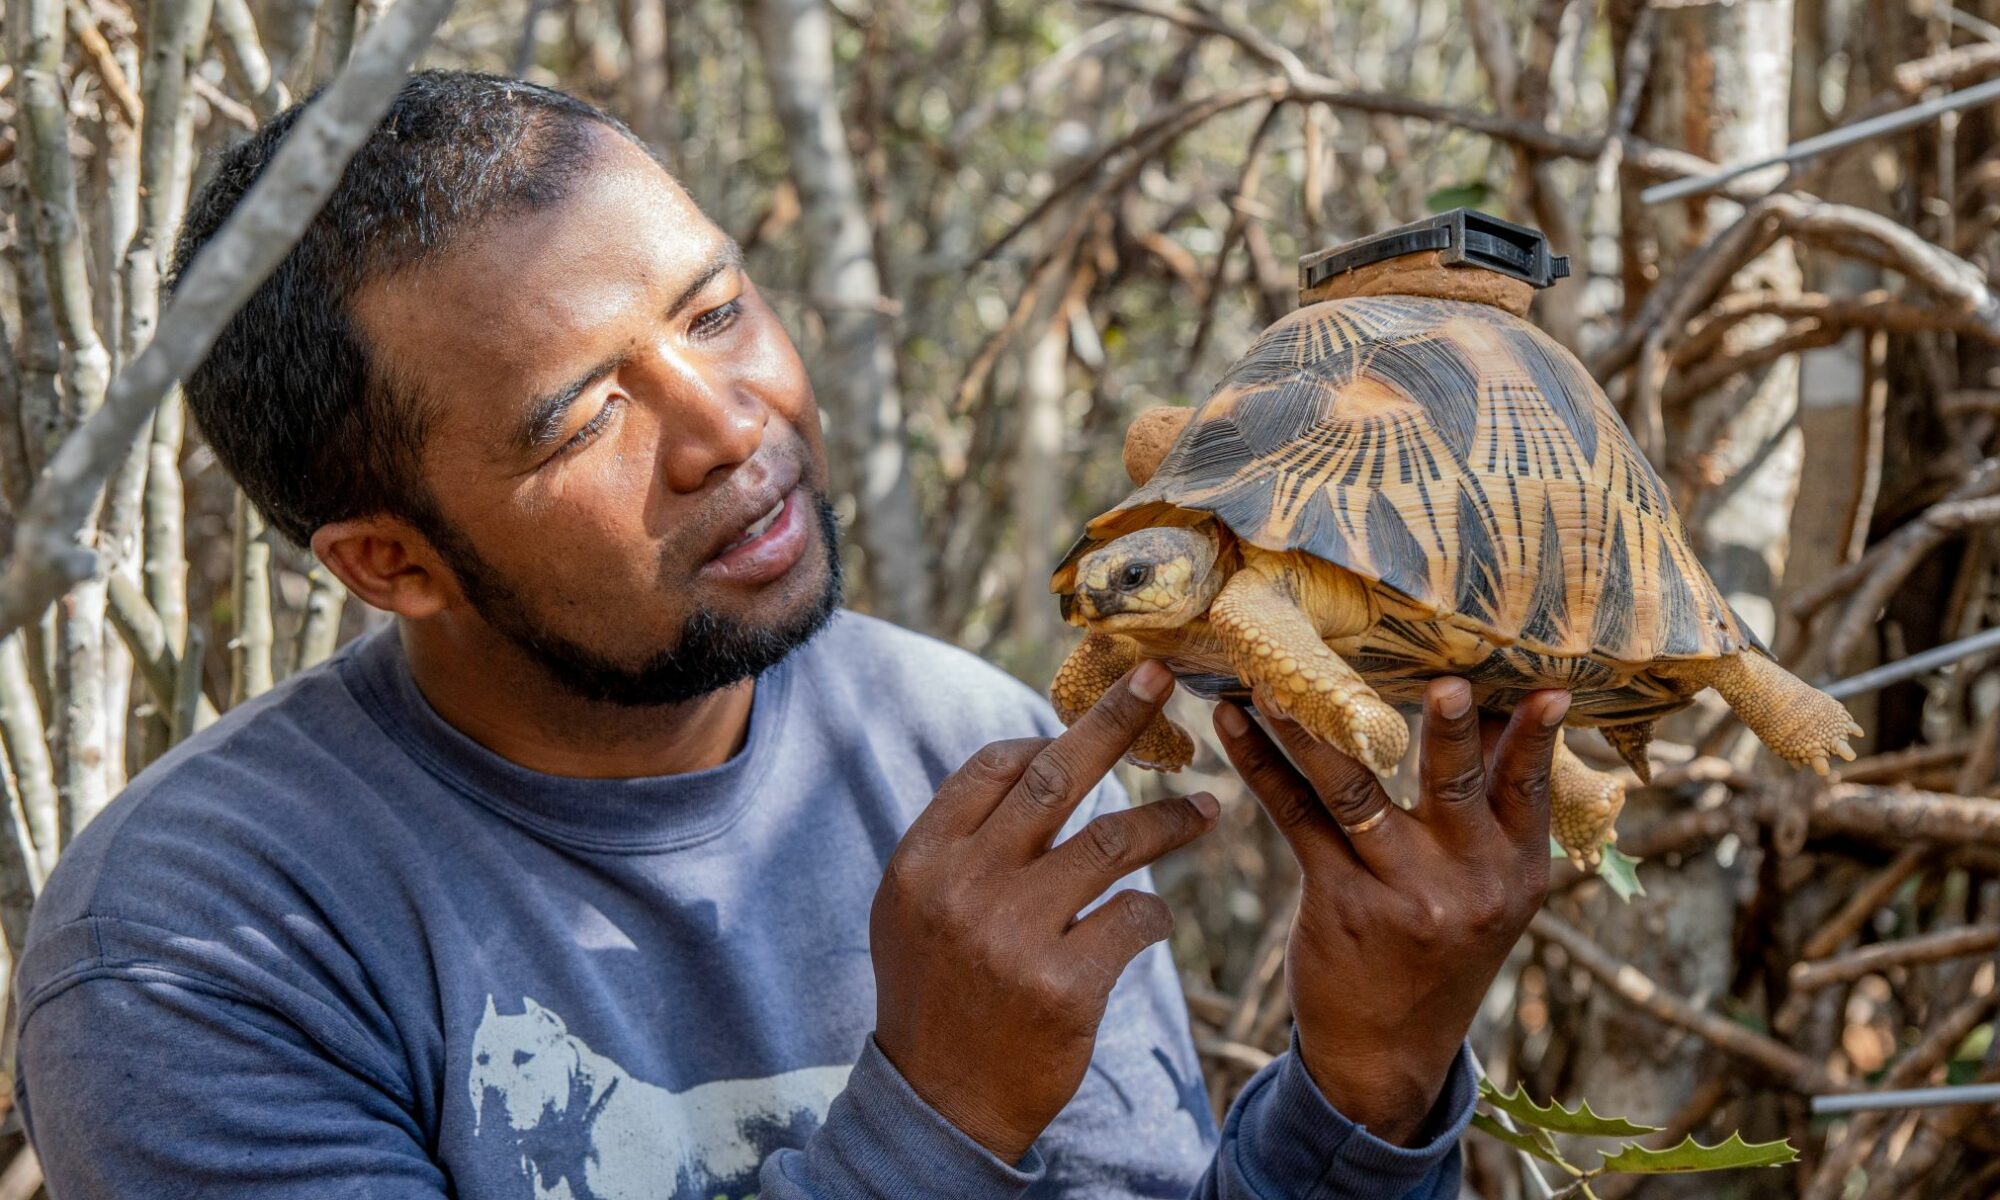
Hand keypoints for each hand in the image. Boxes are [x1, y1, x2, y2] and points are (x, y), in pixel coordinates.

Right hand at [871, 661, 1217, 1163]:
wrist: (942, 1102)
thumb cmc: (937, 992)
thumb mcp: (916, 907)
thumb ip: (963, 838)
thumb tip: (1033, 758)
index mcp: (924, 858)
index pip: (996, 767)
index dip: (1051, 740)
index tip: (1092, 724)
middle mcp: (965, 886)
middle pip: (1057, 779)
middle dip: (1116, 720)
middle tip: (1164, 677)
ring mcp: (1014, 934)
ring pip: (1112, 842)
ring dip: (1169, 819)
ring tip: (1208, 808)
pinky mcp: (1065, 984)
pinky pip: (1135, 916)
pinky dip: (1155, 909)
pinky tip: (1156, 916)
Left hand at [1214, 677, 1559, 1144]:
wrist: (1388, 1053)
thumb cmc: (1438, 946)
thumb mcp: (1489, 892)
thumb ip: (1490, 814)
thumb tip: (1484, 702)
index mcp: (1517, 868)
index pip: (1530, 787)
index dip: (1538, 734)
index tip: (1545, 683)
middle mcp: (1467, 880)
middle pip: (1454, 785)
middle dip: (1450, 730)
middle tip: (1443, 678)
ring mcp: (1401, 893)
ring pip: (1356, 791)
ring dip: (1313, 728)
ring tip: (1279, 676)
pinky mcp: (1337, 901)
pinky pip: (1296, 816)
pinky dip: (1261, 763)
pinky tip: (1234, 723)